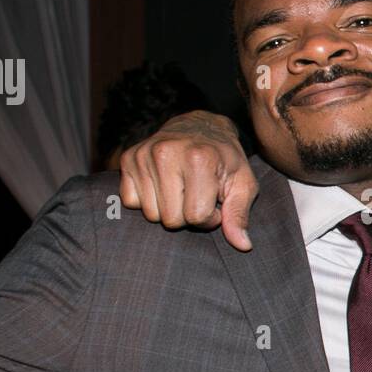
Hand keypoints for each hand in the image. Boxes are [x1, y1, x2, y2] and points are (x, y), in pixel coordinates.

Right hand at [118, 110, 257, 248]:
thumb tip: (243, 246)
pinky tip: (163, 185)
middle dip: (188, 216)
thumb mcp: (242, 183)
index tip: (216, 203)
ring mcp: (143, 155)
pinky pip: (131, 202)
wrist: (200, 125)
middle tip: (198, 196)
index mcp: (199, 158)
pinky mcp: (128, 158)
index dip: (210, 218)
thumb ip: (239, 214)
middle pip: (171, 219)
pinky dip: (148, 200)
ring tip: (182, 189)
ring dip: (168, 209)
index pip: (196, 216)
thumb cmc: (225, 159)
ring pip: (151, 214)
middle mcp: (166, 153)